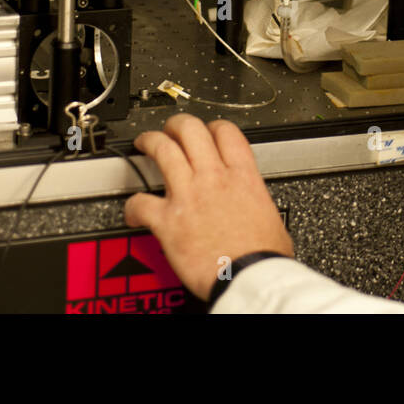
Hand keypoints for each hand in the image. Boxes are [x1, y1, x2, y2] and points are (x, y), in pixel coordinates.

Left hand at [125, 114, 293, 301]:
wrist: (250, 277)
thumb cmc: (264, 256)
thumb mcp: (271, 214)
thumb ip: (256, 202)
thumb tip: (254, 209)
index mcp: (243, 176)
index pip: (225, 132)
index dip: (212, 126)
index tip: (207, 132)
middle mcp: (214, 178)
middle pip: (190, 130)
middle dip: (176, 125)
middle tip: (170, 131)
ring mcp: (189, 195)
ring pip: (163, 150)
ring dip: (150, 143)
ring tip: (144, 145)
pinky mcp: (168, 220)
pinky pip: (140, 201)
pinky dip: (132, 206)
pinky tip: (133, 212)